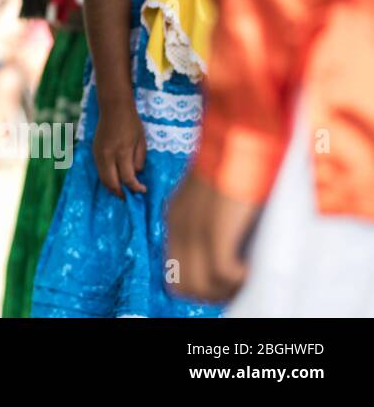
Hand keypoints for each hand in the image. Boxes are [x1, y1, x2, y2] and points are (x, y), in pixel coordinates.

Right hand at [93, 101, 147, 197]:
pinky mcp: (94, 151)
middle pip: (111, 182)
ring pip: (102, 178)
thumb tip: (136, 174)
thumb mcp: (141, 142)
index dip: (136, 187)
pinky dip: (106, 178)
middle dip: (120, 193)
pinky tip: (114, 179)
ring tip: (121, 192)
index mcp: (122, 152)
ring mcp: (98, 154)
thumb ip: (139, 160)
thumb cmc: (131, 123)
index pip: (127, 178)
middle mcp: (107, 155)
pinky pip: (99, 170)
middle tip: (129, 198)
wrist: (113, 108)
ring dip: (111, 187)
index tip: (143, 190)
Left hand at [167, 172, 260, 302]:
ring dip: (226, 289)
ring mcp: (193, 228)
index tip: (227, 281)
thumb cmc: (238, 162)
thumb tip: (232, 251)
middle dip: (213, 293)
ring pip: (200, 286)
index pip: (176, 271)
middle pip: (183, 285)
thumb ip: (214, 220)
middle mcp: (177, 225)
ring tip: (247, 277)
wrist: (239, 133)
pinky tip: (252, 268)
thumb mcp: (216, 197)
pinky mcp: (214, 229)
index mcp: (175, 218)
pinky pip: (222, 274)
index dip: (202, 283)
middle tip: (239, 285)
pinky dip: (240, 279)